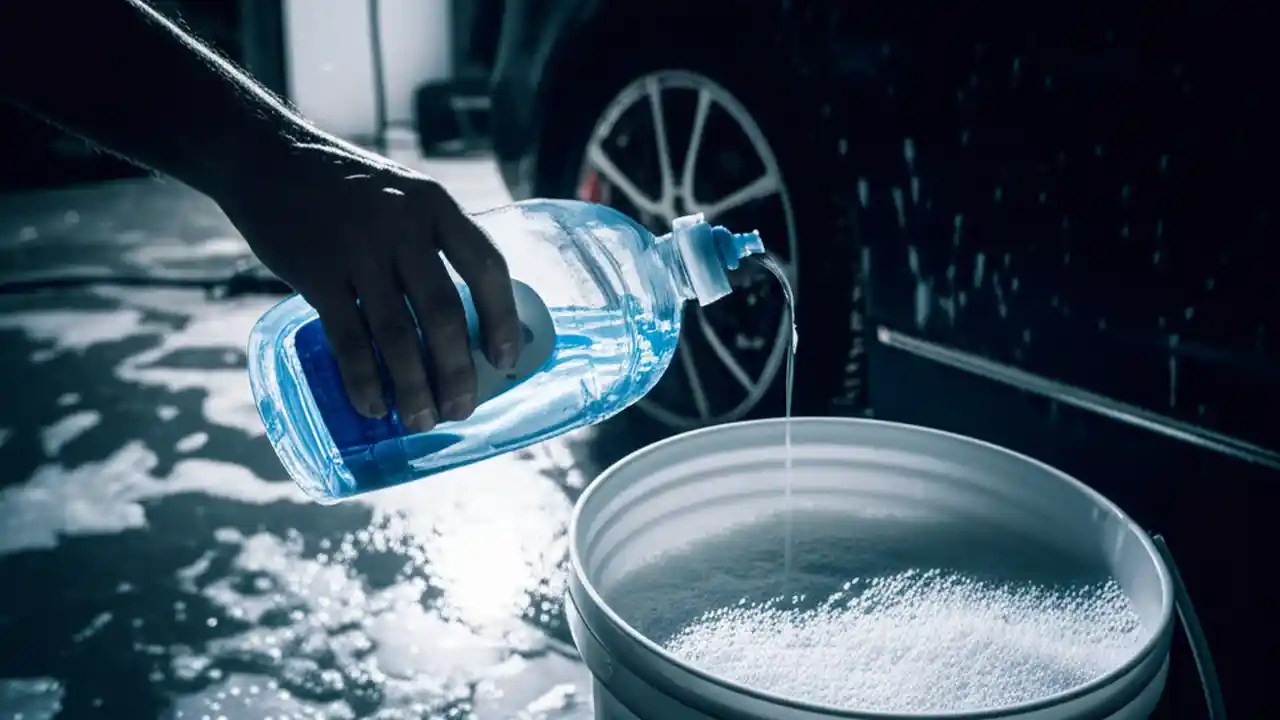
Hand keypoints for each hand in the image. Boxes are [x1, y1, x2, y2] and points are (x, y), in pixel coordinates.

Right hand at [218, 139, 521, 430]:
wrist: (268, 159)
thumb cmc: (347, 190)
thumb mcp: (404, 196)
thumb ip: (433, 245)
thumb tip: (469, 323)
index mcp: (435, 205)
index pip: (486, 265)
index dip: (501, 318)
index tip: (505, 360)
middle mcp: (402, 225)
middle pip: (443, 311)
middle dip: (456, 370)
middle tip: (460, 409)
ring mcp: (358, 249)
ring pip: (398, 333)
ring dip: (413, 386)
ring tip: (422, 419)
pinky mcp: (316, 273)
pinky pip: (348, 339)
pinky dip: (364, 379)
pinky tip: (374, 405)